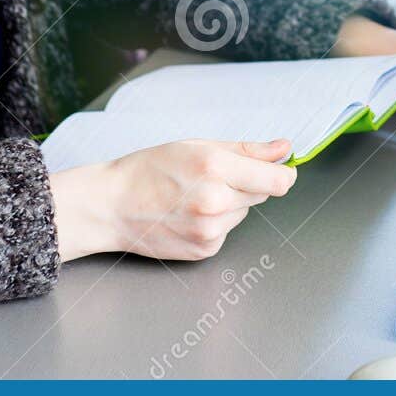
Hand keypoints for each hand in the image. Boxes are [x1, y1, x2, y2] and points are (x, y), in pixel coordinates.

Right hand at [49, 138, 295, 263]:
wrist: (111, 206)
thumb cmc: (147, 170)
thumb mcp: (196, 145)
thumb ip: (247, 149)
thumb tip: (284, 149)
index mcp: (215, 168)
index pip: (278, 181)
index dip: (283, 173)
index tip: (281, 169)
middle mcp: (215, 202)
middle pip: (261, 194)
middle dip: (246, 183)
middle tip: (212, 177)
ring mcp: (209, 230)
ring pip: (243, 213)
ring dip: (230, 204)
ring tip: (193, 196)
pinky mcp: (204, 250)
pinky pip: (226, 231)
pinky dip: (215, 222)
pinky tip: (188, 214)